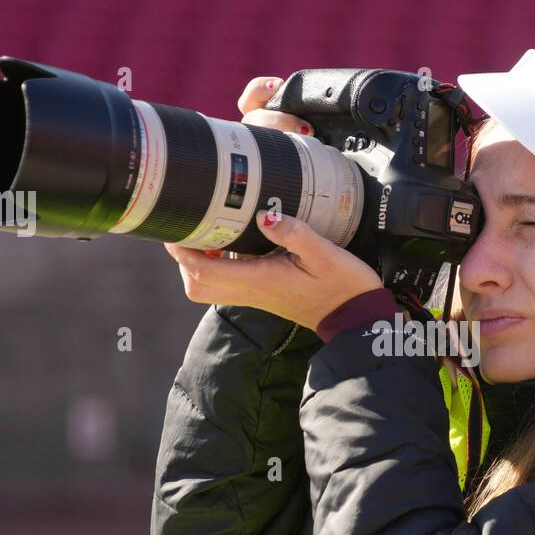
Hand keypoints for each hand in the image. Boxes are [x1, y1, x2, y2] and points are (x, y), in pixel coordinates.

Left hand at [165, 210, 383, 329]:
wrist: (356, 318)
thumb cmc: (344, 286)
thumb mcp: (325, 253)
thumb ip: (294, 232)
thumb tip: (263, 216)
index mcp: (260, 280)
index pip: (203, 272)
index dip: (183, 252)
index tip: (178, 228)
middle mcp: (252, 291)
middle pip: (197, 286)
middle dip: (185, 260)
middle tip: (193, 231)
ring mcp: (256, 296)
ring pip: (210, 288)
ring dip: (200, 263)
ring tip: (212, 233)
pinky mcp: (264, 294)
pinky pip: (229, 283)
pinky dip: (221, 265)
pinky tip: (237, 244)